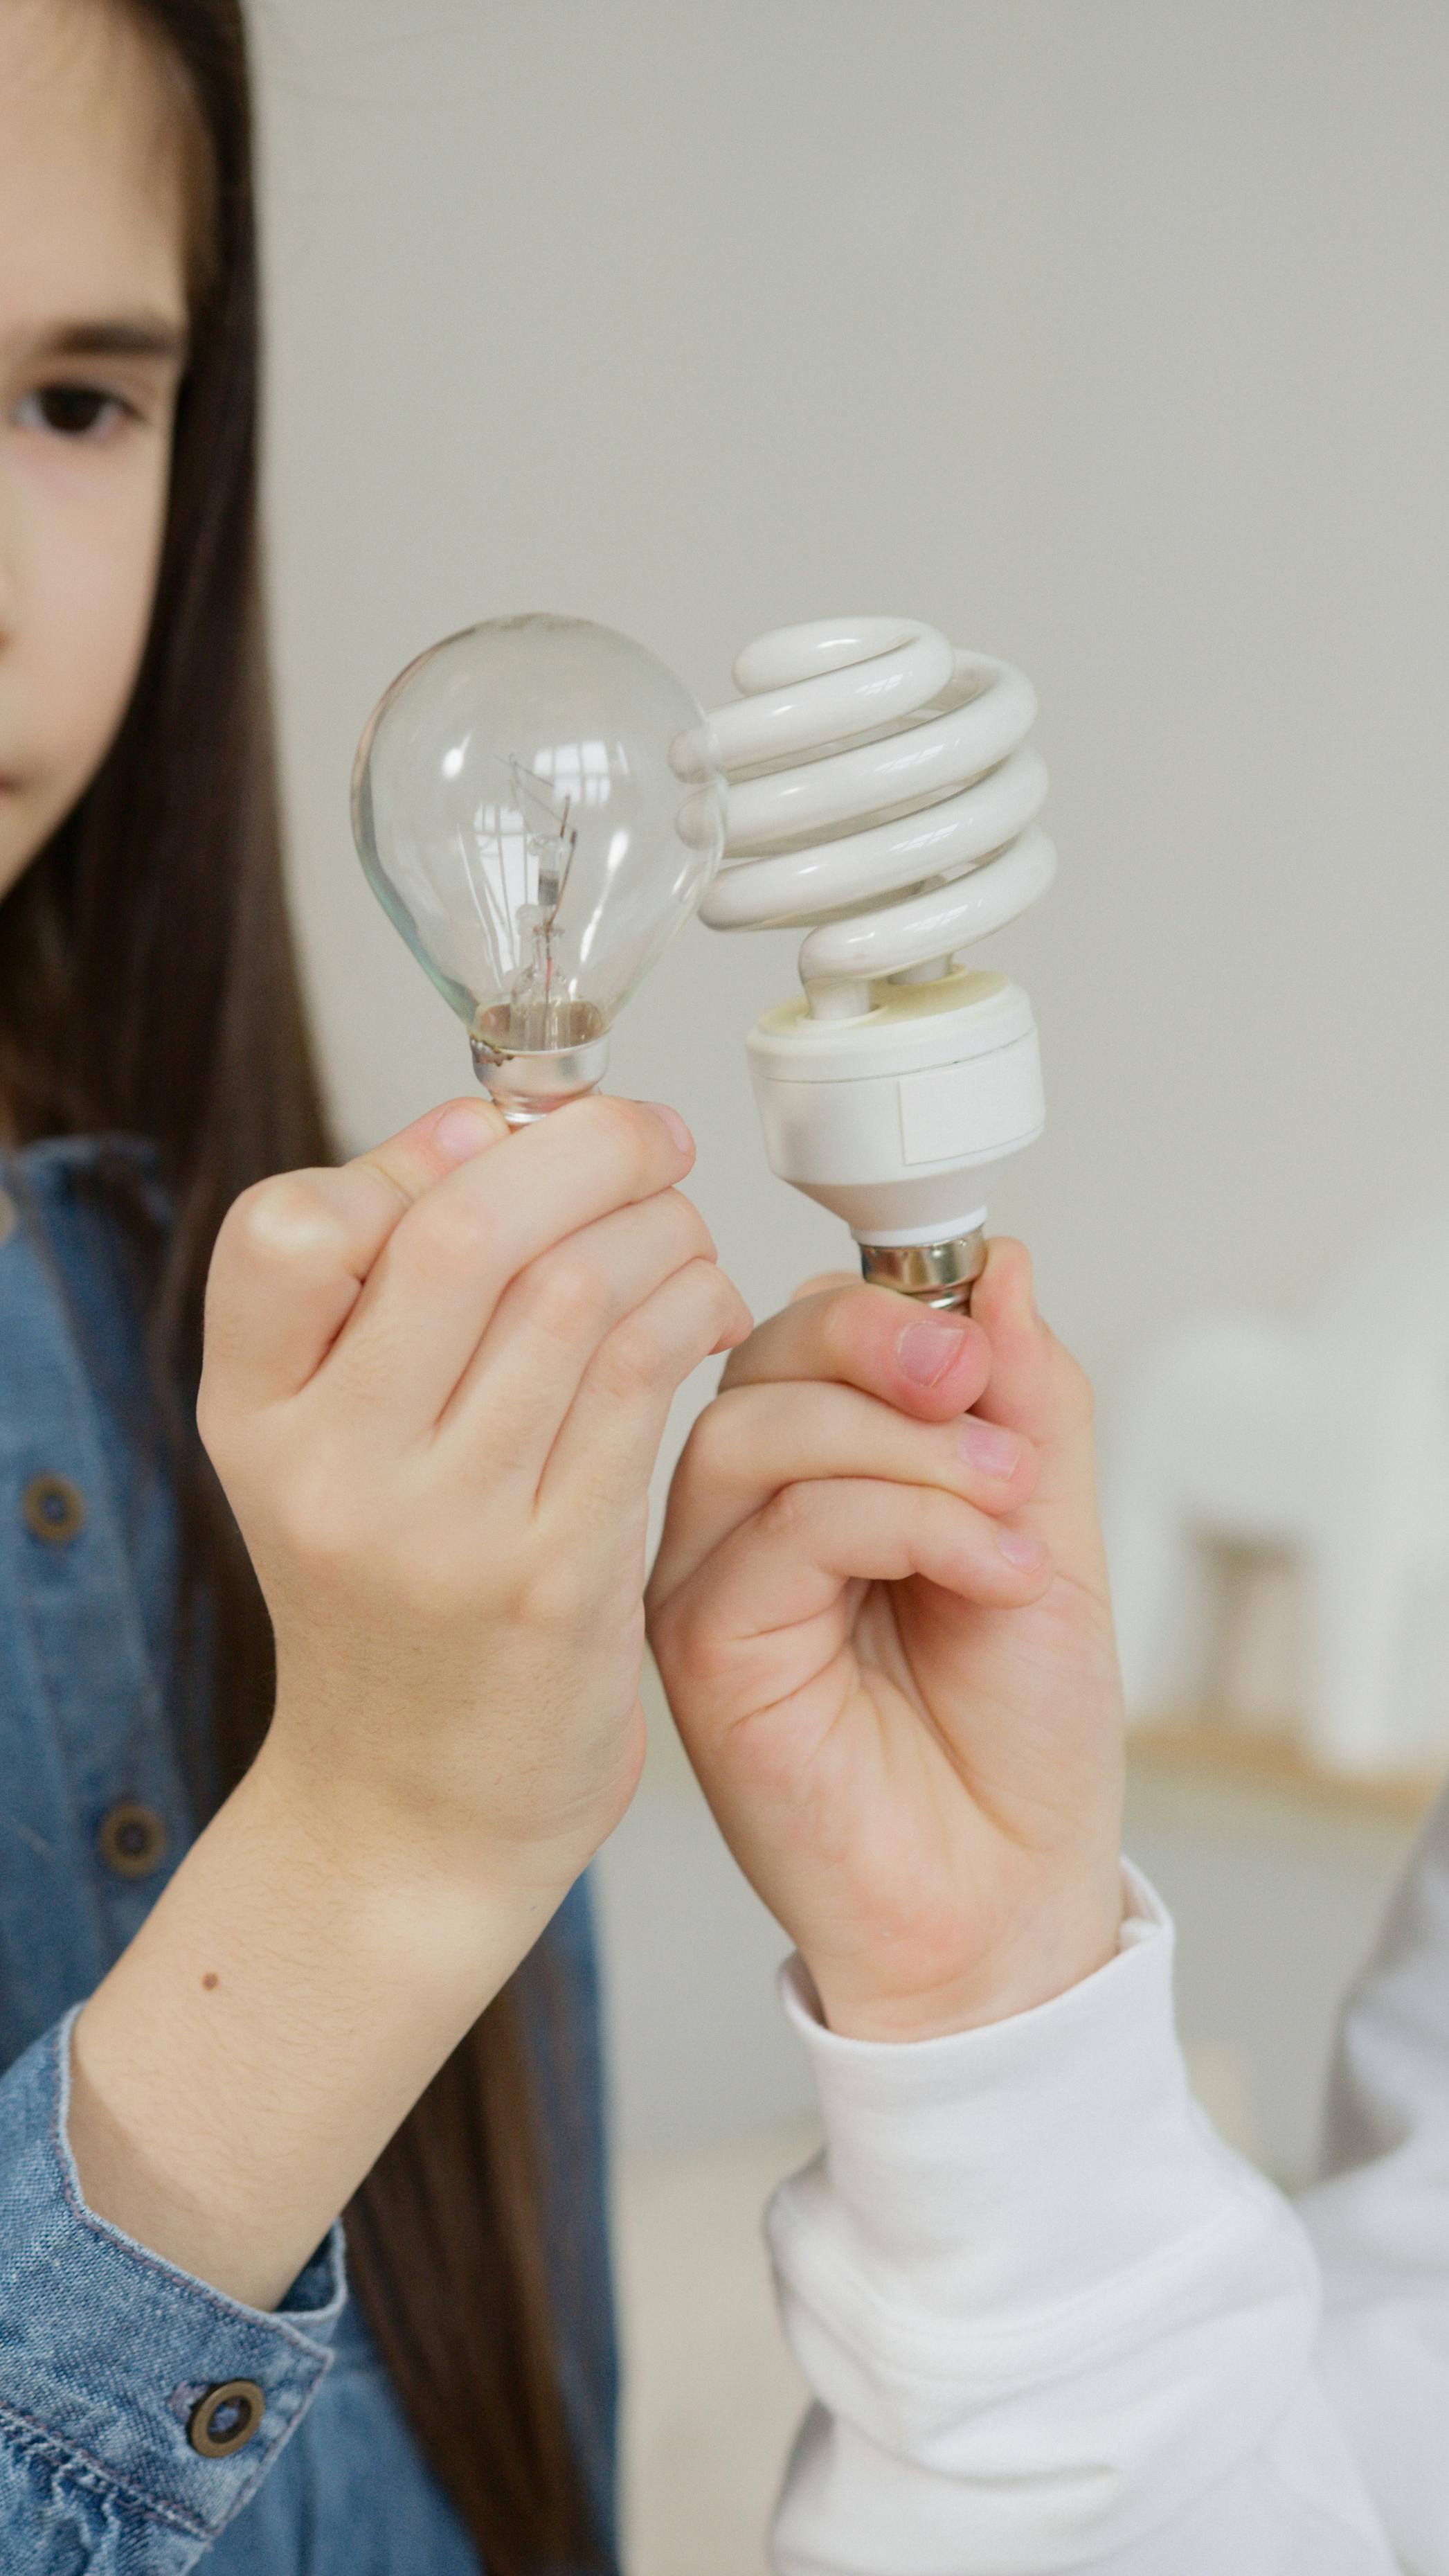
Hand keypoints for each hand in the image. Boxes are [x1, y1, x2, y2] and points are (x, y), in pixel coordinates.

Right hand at [201, 1091, 750, 1900]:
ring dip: (659, 1229)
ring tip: (682, 1233)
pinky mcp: (555, 1578)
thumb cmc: (395, 1600)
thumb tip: (486, 1122)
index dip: (406, 1153)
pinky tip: (709, 1310)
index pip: (288, 1226)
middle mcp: (333, 1470)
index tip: (492, 1135)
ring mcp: (444, 1531)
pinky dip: (693, 1310)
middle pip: (464, 1233)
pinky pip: (643, 1383)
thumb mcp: (331, 1447)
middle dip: (584, 1152)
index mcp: (255, 1417)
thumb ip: (386, 1293)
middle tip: (650, 1137)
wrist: (414, 1810)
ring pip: (575, 1294)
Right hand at [647, 1241, 1124, 2040]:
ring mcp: (713, 1586)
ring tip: (1008, 1504)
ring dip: (903, 1444)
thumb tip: (998, 1265)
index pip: (806, 1336)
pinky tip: (991, 1570)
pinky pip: (780, 1532)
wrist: (1013, 1904)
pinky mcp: (707, 1653)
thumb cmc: (1017, 1745)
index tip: (981, 1326)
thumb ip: (1023, 1404)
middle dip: (878, 1340)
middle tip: (975, 1384)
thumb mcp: (1051, 1534)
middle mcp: (745, 1525)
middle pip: (760, 1360)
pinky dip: (905, 1521)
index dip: (888, 1302)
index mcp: (819, 1480)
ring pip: (755, 1433)